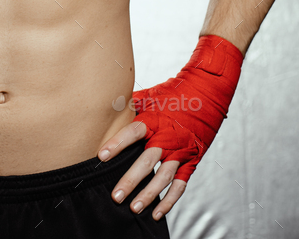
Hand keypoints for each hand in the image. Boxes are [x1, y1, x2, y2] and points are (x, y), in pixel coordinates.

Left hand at [97, 34, 242, 220]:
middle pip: (147, 161)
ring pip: (164, 177)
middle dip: (131, 179)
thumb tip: (107, 102)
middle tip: (116, 195)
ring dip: (149, 194)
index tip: (101, 156)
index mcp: (155, 119)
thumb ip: (130, 103)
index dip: (117, 144)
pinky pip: (180, 184)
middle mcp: (167, 137)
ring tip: (134, 207)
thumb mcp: (150, 95)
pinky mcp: (191, 161)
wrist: (206, 94)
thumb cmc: (174, 94)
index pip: (133, 132)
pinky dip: (170, 200)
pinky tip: (157, 212)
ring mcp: (180, 151)